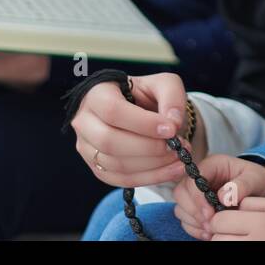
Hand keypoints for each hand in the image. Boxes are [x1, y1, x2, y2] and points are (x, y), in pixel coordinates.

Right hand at [70, 71, 208, 186]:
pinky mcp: (97, 168)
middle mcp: (84, 121)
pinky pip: (121, 179)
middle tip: (178, 146)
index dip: (143, 123)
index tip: (171, 129)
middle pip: (109, 141)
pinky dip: (150, 178)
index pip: (113, 111)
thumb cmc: (148, 95)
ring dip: (153, 165)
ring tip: (180, 158)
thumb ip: (171, 96)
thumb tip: (173, 122)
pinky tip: (173, 171)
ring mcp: (87, 147)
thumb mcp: (164, 84)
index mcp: (97, 94)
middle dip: (148, 148)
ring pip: (115, 164)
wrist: (141, 113)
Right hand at [170, 154, 264, 239]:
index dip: (197, 197)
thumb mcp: (255, 179)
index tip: (210, 214)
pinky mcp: (197, 207)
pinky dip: (195, 229)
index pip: (193, 179)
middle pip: (181, 193)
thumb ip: (242, 185)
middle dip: (193, 211)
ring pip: (181, 208)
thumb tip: (223, 197)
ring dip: (193, 222)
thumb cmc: (258, 180)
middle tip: (211, 224)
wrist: (262, 190)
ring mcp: (196, 193)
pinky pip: (186, 220)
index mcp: (212, 165)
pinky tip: (210, 232)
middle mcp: (200, 177)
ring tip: (212, 230)